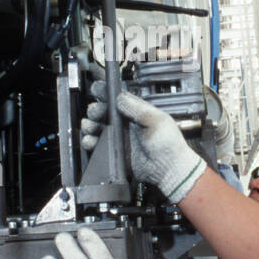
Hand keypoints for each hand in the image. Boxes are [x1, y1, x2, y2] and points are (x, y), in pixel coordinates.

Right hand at [81, 81, 205, 202]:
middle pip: (103, 111)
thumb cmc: (169, 145)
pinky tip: (90, 141)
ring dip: (89, 125)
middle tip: (96, 113)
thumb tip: (120, 98)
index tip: (96, 89)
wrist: (168, 169)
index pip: (117, 98)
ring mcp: (118, 137)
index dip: (104, 92)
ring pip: (97, 127)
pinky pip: (97, 145)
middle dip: (95, 109)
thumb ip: (138, 109)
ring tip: (90, 126)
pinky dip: (89, 142)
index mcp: (135, 111)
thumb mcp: (158, 121)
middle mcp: (125, 123)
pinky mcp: (113, 152)